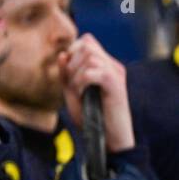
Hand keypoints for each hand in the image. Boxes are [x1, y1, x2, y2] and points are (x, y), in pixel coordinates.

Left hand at [60, 35, 133, 152]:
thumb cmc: (91, 116)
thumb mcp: (72, 92)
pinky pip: (93, 72)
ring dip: (76, 74)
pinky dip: (81, 82)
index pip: (87, 41)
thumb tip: (62, 54)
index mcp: (104, 64)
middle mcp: (112, 65)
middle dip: (71, 64)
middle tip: (72, 85)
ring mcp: (116, 74)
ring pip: (90, 57)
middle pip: (86, 46)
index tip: (67, 73)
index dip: (72, 51)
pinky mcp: (116, 85)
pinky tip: (82, 94)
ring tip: (78, 90)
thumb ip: (66, 73)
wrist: (108, 138)